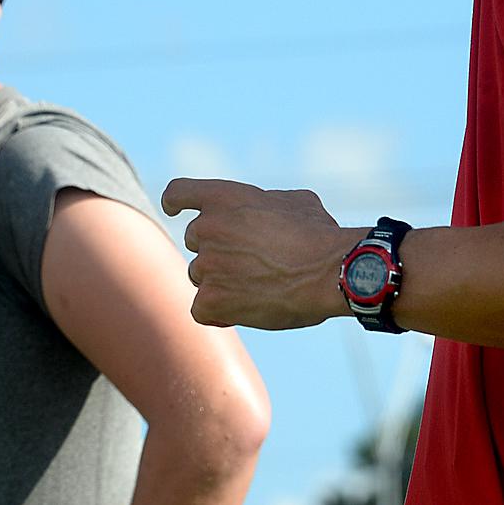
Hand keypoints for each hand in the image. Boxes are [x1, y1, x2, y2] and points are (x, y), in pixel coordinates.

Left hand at [162, 178, 358, 329]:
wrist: (329, 271)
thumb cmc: (318, 234)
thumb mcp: (293, 201)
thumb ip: (263, 202)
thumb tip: (263, 211)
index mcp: (224, 197)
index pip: (177, 193)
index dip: (174, 202)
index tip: (174, 210)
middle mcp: (208, 227)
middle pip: (195, 240)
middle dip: (216, 248)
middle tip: (250, 260)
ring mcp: (207, 264)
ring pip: (199, 274)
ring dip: (220, 280)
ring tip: (258, 285)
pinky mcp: (212, 300)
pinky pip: (202, 308)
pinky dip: (219, 311)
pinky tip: (244, 310)